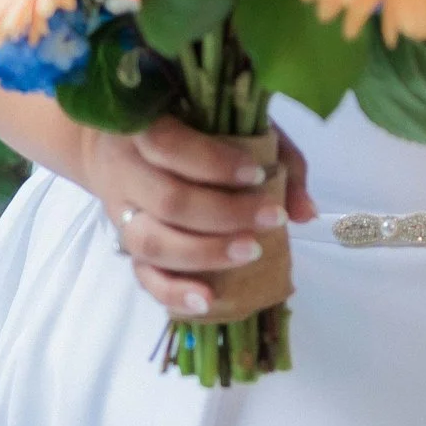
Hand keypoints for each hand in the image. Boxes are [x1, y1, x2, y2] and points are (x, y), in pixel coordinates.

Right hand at [74, 119, 317, 316]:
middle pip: (168, 201)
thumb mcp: (237, 125)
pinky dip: (174, 292)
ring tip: (251, 252)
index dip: (214, 164)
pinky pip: (144, 277)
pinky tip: (208, 300)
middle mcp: (125, 172)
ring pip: (152, 243)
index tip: (258, 175)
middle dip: (224, 215)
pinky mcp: (126, 248)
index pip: (171, 146)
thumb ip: (278, 158)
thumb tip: (305, 212)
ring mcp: (120, 214)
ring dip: (204, 254)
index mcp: (145, 127)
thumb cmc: (193, 132)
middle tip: (271, 219)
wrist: (122, 147)